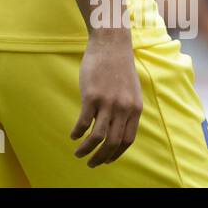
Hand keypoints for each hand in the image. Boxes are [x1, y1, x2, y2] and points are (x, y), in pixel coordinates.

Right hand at [71, 31, 141, 166]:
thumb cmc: (118, 65)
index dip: (116, 153)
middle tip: (91, 164)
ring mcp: (107, 103)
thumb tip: (118, 126)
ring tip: (78, 154)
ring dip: (87, 149)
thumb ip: (127, 108)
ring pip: (97, 136)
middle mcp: (123, 109)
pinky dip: (77, 132)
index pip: (127, 140)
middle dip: (101, 158)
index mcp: (135, 109)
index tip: (107, 160)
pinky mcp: (91, 96)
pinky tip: (73, 135)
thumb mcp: (130, 89)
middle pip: (113, 143)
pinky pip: (84, 122)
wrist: (111, 43)